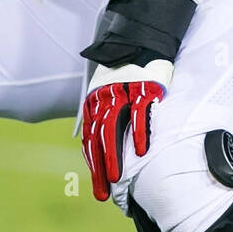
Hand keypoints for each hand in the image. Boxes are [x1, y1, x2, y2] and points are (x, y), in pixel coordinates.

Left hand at [80, 60, 172, 202]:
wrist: (142, 39)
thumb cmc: (127, 71)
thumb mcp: (108, 90)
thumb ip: (106, 114)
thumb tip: (105, 144)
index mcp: (94, 101)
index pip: (90, 136)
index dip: (92, 162)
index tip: (98, 184)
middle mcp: (104, 98)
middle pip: (98, 137)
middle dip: (99, 166)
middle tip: (102, 192)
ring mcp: (123, 92)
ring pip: (113, 127)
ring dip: (113, 155)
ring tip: (116, 178)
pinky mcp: (143, 88)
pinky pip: (139, 114)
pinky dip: (139, 133)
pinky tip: (141, 152)